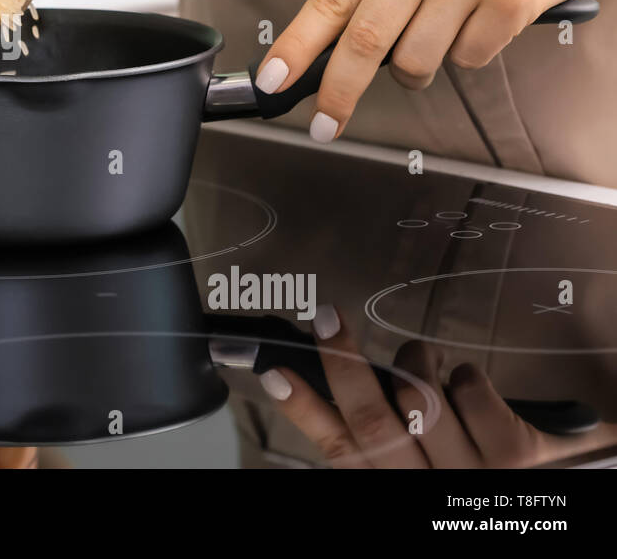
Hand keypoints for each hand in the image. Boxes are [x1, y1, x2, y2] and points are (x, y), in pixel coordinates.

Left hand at [253, 0, 616, 142]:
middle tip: (325, 124)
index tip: (272, 81)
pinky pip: (467, 59)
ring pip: (414, 59)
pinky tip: (484, 19)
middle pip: (364, 39)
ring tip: (441, 33)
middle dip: (338, 92)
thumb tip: (322, 55)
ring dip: (417, 69)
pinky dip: (469, 53)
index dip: (295, 46)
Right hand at [260, 306, 613, 466]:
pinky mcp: (517, 454)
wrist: (544, 502)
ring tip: (426, 361)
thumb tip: (333, 373)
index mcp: (395, 489)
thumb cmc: (465, 475)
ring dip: (418, 362)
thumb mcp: (416, 465)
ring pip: (423, 395)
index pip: (341, 450)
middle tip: (326, 316)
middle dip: (344, 363)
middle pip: (375, 423)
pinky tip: (470, 390)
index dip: (305, 410)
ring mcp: (475, 476)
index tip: (274, 373)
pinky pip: (469, 386)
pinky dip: (465, 375)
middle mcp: (429, 490)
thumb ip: (380, 432)